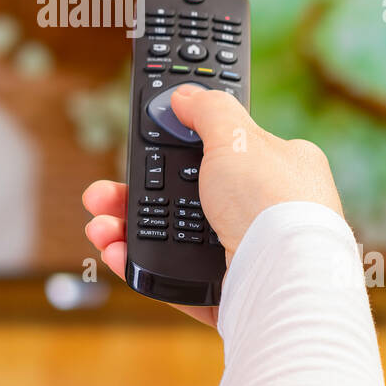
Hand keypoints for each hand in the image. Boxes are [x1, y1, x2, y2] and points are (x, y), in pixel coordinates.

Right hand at [82, 84, 343, 324]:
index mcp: (279, 169)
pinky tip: (117, 254)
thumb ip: (207, 109)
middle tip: (102, 192)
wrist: (285, 280)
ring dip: (129, 229)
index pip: (223, 148)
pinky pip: (175, 274)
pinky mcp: (228, 291)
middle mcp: (265, 211)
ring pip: (174, 237)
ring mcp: (246, 252)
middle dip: (137, 192)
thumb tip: (184, 95)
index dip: (179, 143)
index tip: (145, 141)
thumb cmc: (272, 203)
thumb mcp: (237, 135)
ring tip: (100, 228)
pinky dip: (143, 265)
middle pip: (186, 195)